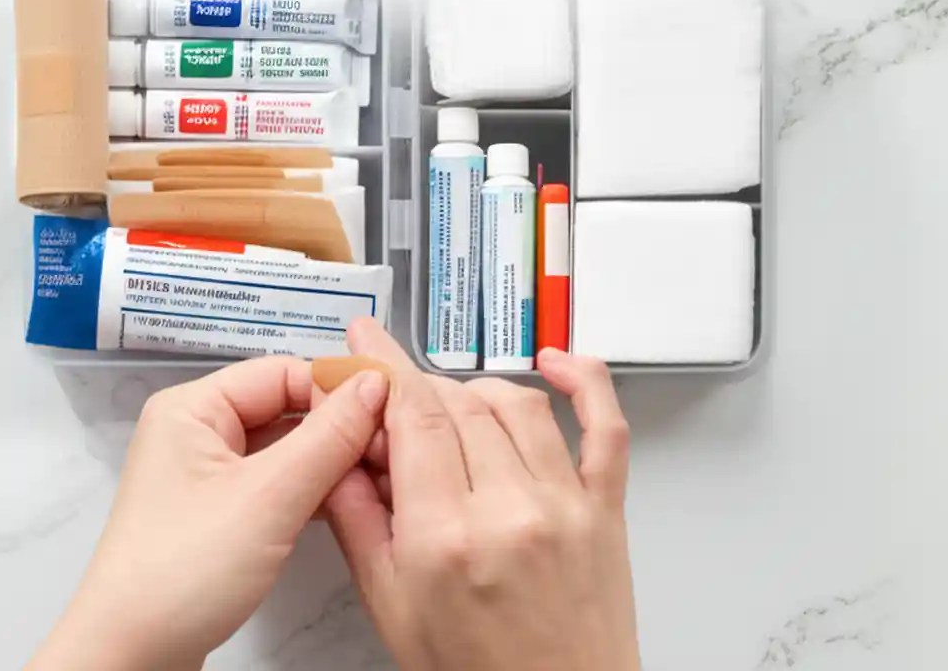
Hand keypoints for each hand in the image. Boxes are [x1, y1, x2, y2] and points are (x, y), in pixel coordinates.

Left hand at [28, 356, 387, 670]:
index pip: (284, 372)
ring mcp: (205, 474)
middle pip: (284, 407)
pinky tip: (347, 503)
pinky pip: (274, 482)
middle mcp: (196, 430)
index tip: (390, 416)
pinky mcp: (218, 513)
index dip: (337, 390)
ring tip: (379, 476)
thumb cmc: (186, 570)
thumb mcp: (269, 497)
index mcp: (193, 408)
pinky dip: (310, 489)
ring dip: (328, 460)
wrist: (131, 654)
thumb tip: (378, 381)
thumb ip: (329, 436)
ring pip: (284, 447)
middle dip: (338, 426)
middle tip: (392, 451)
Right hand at [327, 321, 639, 670]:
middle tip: (397, 406)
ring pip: (518, 402)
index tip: (365, 342)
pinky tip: (556, 362)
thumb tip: (340, 451)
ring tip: (452, 407)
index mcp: (444, 537)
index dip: (383, 366)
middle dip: (419, 391)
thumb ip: (357, 521)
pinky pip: (604, 425)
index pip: (411, 415)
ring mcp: (565, 503)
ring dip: (476, 390)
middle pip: (457, 404)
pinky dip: (584, 379)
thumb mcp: (390, 605)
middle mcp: (508, 509)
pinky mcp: (606, 507)